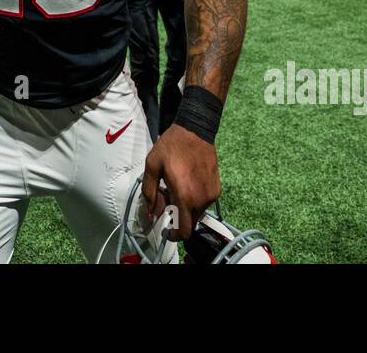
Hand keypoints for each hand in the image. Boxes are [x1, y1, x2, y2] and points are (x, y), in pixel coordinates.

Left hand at [142, 125, 219, 240]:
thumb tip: (151, 213)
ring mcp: (211, 194)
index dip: (174, 236)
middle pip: (190, 223)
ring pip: (197, 212)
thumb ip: (149, 193)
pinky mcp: (217, 188)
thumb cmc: (172, 146)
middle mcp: (201, 199)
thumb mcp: (152, 166)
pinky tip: (187, 183)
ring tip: (176, 187)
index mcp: (185, 196)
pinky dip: (195, 199)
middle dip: (178, 218)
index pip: (184, 231)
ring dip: (186, 207)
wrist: (195, 130)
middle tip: (167, 200)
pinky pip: (204, 202)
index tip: (167, 230)